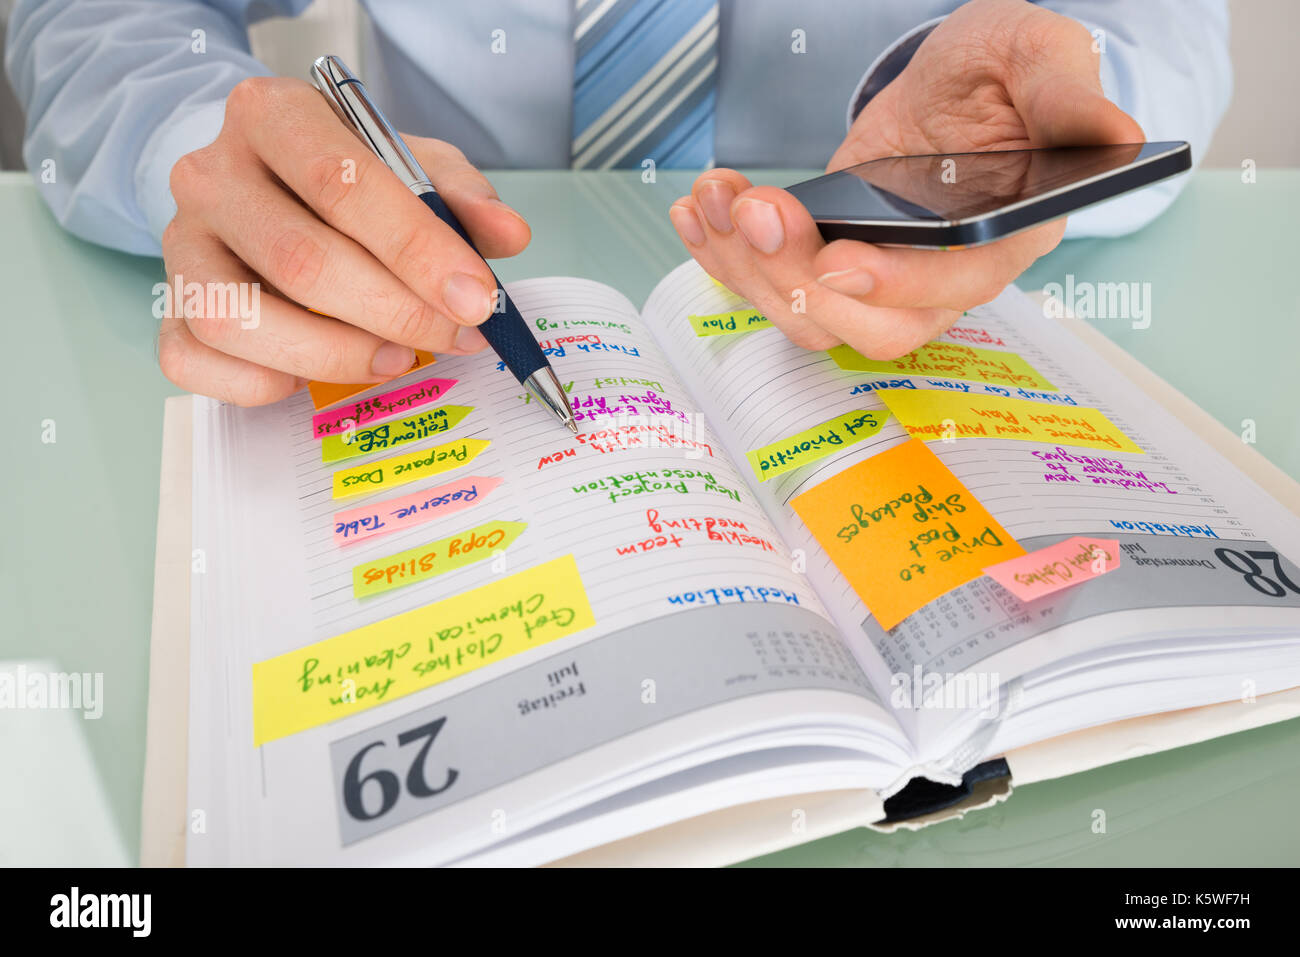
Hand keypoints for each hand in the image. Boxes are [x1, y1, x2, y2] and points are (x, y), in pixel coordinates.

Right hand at [158, 76, 529, 404]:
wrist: (260, 181)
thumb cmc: (343, 178)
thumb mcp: (411, 164)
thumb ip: (460, 197)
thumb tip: (507, 236)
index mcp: (274, 116)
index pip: (345, 184)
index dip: (419, 251)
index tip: (476, 299)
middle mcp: (212, 174)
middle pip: (302, 259)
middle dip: (395, 313)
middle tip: (455, 336)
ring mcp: (180, 243)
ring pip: (241, 319)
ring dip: (334, 355)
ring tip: (394, 357)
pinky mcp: (166, 305)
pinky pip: (195, 360)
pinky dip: (262, 383)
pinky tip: (313, 376)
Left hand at [668, 0, 1142, 357]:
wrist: (952, 85)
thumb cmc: (1002, 74)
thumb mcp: (1036, 56)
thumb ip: (1064, 92)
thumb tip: (1113, 130)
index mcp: (1002, 236)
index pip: (955, 286)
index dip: (895, 287)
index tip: (838, 260)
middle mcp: (939, 277)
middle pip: (871, 328)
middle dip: (800, 279)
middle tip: (760, 212)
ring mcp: (879, 280)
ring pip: (810, 317)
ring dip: (748, 266)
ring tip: (719, 197)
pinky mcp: (829, 265)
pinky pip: (775, 290)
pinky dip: (724, 256)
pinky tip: (703, 208)